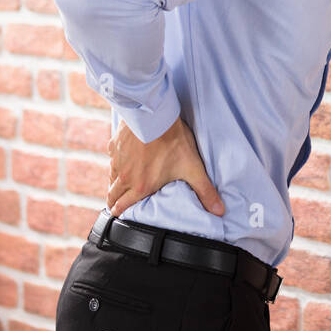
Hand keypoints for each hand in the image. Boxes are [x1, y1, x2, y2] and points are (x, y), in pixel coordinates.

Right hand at [106, 117, 224, 219]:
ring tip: (120, 184)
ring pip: (111, 177)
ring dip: (114, 182)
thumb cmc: (173, 142)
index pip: (122, 206)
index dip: (120, 212)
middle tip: (117, 204)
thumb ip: (205, 191)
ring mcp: (118, 160)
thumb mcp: (193, 168)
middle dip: (114, 201)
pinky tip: (122, 159)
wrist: (155, 116)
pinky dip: (116, 162)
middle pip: (112, 194)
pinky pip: (112, 158)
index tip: (119, 214)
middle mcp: (125, 176)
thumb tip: (219, 211)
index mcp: (141, 186)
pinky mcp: (115, 145)